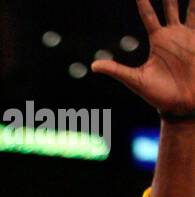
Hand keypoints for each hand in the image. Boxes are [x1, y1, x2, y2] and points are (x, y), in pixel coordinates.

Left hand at [92, 0, 194, 116]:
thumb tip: (93, 66)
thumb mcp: (135, 80)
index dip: (143, 1)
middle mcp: (172, 34)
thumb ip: (116, 70)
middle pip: (169, 5)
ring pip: (188, 8)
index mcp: (158, 40)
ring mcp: (187, 36)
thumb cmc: (159, 95)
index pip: (148, 14)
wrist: (182, 105)